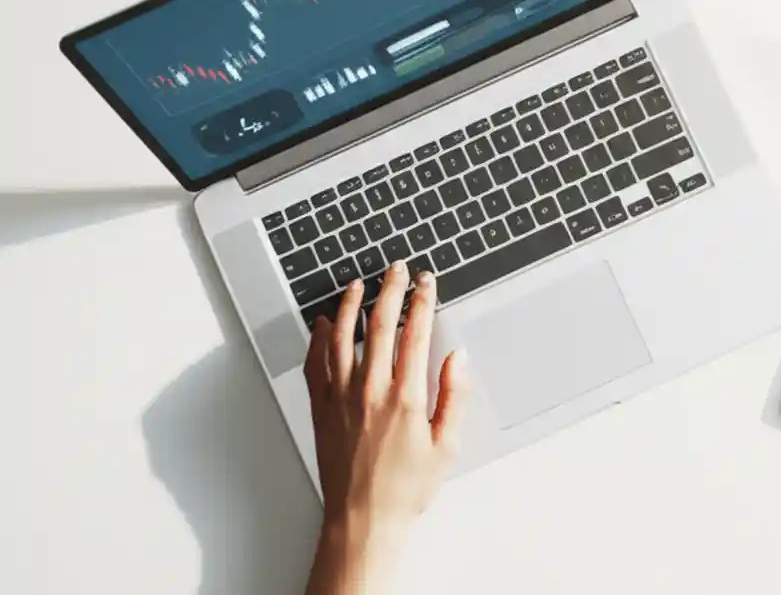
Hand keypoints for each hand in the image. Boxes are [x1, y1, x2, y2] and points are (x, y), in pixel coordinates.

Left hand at [303, 263, 468, 593]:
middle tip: (395, 269)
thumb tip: (457, 359)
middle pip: (378, 325)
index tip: (426, 282)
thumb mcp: (447, 446)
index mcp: (406, 397)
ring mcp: (341, 398)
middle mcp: (370, 390)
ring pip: (342, 338)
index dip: (422, 301)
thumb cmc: (405, 488)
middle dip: (389, 291)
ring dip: (351, 305)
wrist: (363, 519)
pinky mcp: (321, 409)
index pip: (415, 334)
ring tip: (358, 284)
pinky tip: (324, 324)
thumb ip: (455, 396)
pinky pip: (315, 364)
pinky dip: (318, 339)